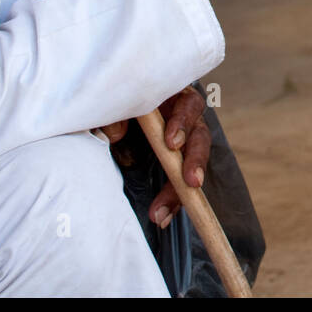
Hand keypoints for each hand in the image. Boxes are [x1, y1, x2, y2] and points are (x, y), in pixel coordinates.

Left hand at [100, 86, 210, 227]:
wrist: (111, 104)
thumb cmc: (116, 98)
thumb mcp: (114, 102)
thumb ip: (114, 112)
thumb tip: (116, 132)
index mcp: (173, 95)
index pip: (188, 105)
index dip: (183, 123)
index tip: (172, 143)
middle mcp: (185, 117)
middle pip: (200, 136)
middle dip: (195, 160)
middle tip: (191, 181)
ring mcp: (183, 138)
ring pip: (191, 164)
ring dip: (181, 188)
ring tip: (165, 212)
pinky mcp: (176, 159)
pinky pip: (181, 180)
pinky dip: (172, 199)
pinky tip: (162, 216)